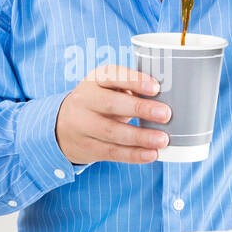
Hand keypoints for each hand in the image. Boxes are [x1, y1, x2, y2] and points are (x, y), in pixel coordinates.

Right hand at [55, 65, 171, 165]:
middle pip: (111, 104)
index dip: (134, 81)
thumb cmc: (99, 101)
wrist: (62, 127)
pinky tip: (151, 154)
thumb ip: (130, 88)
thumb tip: (169, 96)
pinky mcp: (87, 147)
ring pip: (112, 132)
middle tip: (166, 114)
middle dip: (140, 109)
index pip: (113, 76)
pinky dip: (133, 155)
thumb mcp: (107, 87)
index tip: (156, 87)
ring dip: (140, 137)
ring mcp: (83, 125)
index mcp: (95, 79)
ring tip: (162, 140)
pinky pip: (112, 152)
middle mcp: (85, 100)